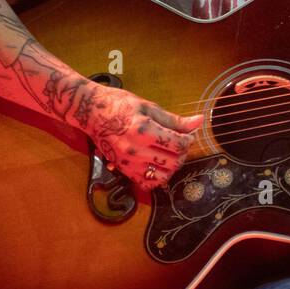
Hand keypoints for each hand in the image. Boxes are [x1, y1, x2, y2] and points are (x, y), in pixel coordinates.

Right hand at [82, 85, 204, 190]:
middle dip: (182, 153)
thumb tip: (198, 122)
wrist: (91, 112)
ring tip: (169, 154)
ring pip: (162, 176)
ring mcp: (128, 162)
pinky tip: (156, 165)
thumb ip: (174, 120)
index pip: (178, 144)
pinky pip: (146, 183)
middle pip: (173, 162)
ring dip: (171, 167)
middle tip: (179, 144)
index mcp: (143, 131)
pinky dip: (156, 177)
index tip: (188, 135)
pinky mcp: (122, 169)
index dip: (188, 140)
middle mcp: (135, 150)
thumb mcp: (148, 107)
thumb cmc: (119, 105)